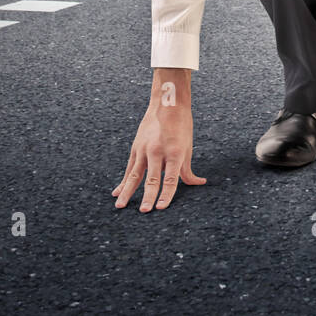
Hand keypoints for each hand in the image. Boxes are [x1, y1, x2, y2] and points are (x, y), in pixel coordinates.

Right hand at [112, 97, 206, 211]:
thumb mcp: (188, 147)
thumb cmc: (182, 126)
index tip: (160, 208)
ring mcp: (145, 149)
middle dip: (148, 197)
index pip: (171, 179)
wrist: (167, 104)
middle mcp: (158, 151)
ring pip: (134, 174)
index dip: (166, 195)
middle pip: (152, 179)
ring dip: (127, 191)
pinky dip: (123, 181)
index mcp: (174, 153)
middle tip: (144, 212)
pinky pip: (129, 168)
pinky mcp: (136, 147)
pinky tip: (117, 192)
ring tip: (120, 206)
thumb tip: (198, 183)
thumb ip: (188, 169)